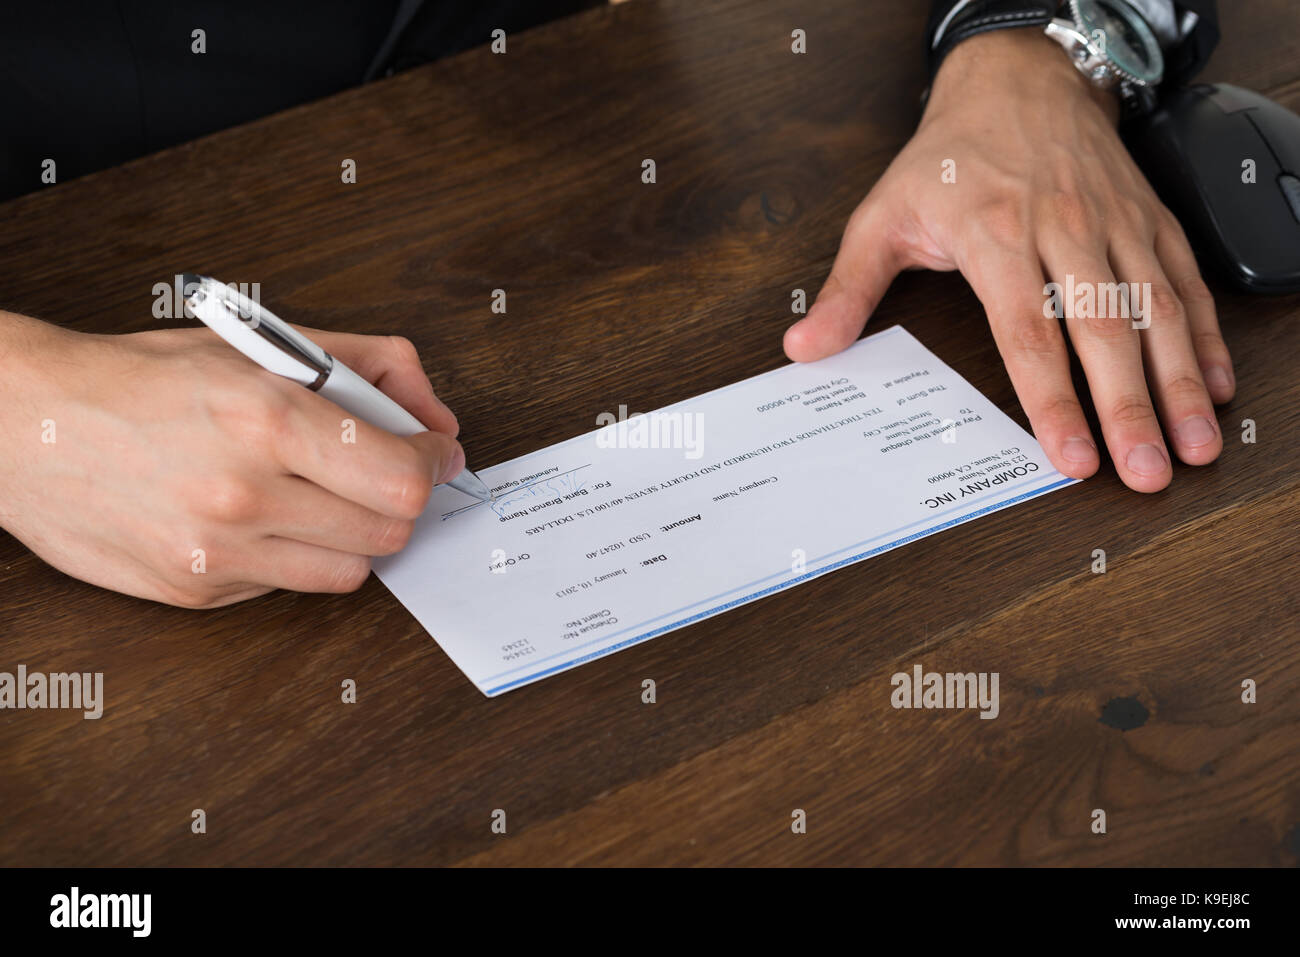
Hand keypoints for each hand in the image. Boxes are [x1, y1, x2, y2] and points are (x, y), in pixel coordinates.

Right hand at [0, 313, 463, 606]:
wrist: (29, 425)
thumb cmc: (148, 378)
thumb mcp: (264, 343)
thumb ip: (371, 369)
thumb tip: (438, 419)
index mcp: (267, 419)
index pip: (402, 479)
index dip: (433, 465)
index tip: (434, 453)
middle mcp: (243, 495)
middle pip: (388, 532)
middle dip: (397, 500)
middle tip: (378, 473)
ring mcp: (217, 554)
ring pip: (349, 572)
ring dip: (351, 535)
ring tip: (315, 495)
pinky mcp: (195, 592)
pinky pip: (288, 588)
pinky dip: (293, 556)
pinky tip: (258, 518)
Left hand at [784, 28, 1234, 492]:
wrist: (1014, 79)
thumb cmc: (948, 157)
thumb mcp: (881, 217)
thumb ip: (848, 291)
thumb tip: (806, 349)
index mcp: (995, 235)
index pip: (1028, 333)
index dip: (1052, 401)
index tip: (1071, 457)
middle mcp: (1063, 230)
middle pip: (1102, 332)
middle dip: (1129, 408)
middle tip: (1146, 472)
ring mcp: (1113, 225)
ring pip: (1157, 310)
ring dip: (1179, 383)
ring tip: (1193, 444)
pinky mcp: (1148, 219)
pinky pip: (1185, 280)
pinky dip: (1205, 335)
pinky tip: (1213, 386)